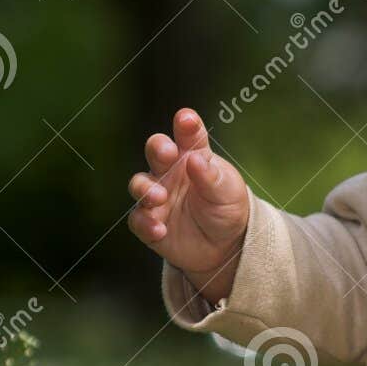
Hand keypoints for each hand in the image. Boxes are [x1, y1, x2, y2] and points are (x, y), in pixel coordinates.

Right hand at [127, 108, 249, 302]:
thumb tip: (193, 159)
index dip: (186, 125)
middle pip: (156, 151)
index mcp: (194, 156)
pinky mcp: (149, 221)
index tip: (186, 119)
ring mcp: (158, 196)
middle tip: (166, 153)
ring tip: (160, 198)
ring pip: (140, 184)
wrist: (224, 246)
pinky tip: (160, 230)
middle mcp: (171, 171)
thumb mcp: (227, 192)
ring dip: (146, 188)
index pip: (189, 135)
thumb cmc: (226, 208)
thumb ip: (211, 176)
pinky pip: (139, 219)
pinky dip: (146, 223)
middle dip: (157, 148)